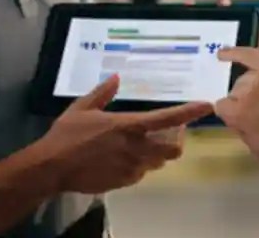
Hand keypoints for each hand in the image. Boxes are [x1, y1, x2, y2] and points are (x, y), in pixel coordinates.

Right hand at [42, 75, 211, 193]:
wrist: (53, 168)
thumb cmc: (67, 134)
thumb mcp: (82, 107)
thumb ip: (102, 93)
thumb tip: (116, 78)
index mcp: (128, 126)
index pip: (167, 119)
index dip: (189, 113)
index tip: (206, 106)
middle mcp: (135, 148)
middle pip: (173, 149)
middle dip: (177, 140)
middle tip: (171, 131)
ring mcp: (131, 168)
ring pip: (158, 162)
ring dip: (157, 153)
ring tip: (146, 143)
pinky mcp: (123, 182)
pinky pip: (141, 173)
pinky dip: (140, 165)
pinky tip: (126, 158)